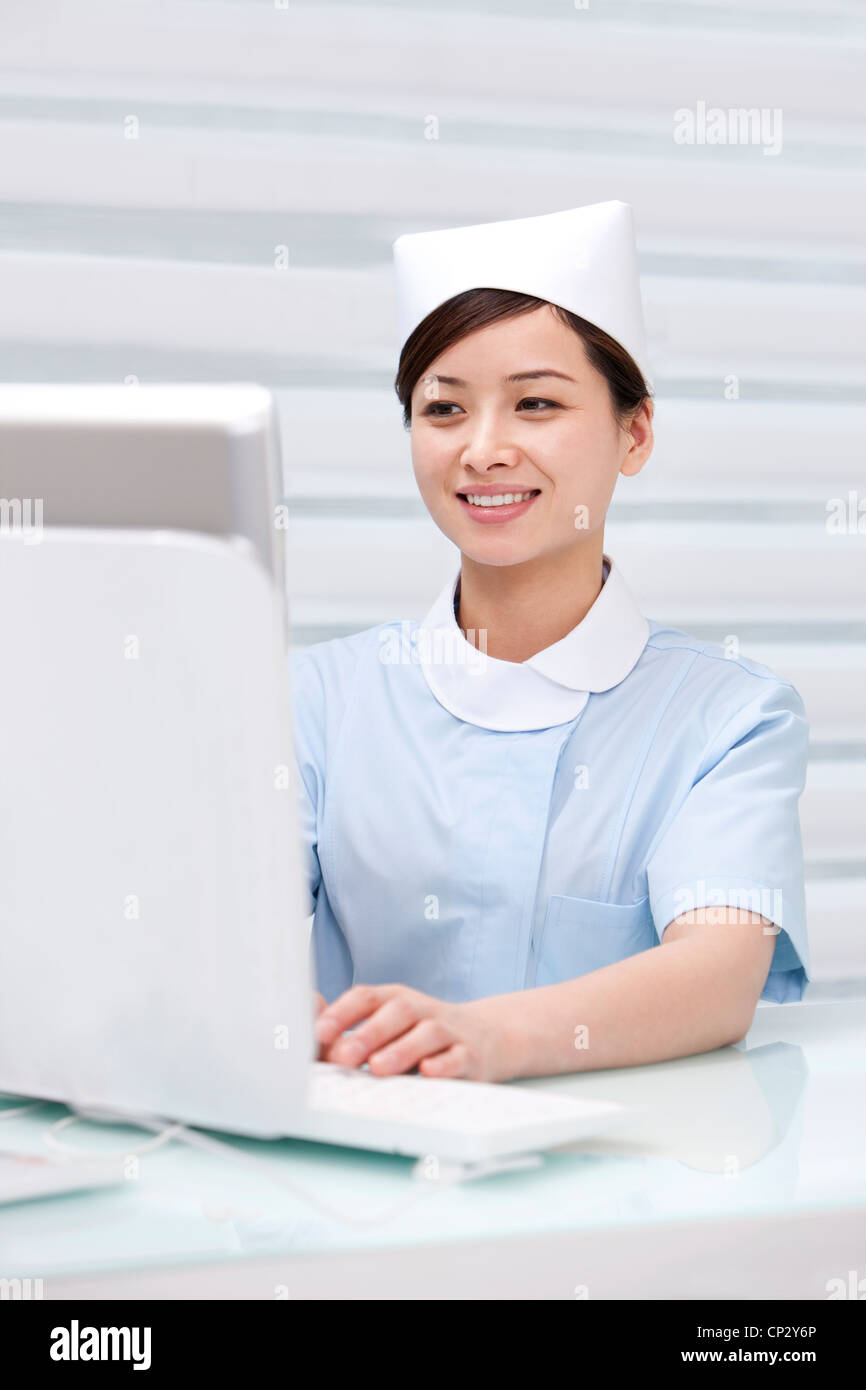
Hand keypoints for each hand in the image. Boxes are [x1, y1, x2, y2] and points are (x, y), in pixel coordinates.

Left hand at [314, 984, 509, 1081]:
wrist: (485, 1037)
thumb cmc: (420, 1035)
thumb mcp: (388, 1027)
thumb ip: (353, 1031)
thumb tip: (312, 1041)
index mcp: (395, 1000)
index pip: (367, 997)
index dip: (342, 1013)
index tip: (319, 1032)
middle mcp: (421, 1010)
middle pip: (397, 1012)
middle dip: (369, 1033)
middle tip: (344, 1056)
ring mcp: (448, 1031)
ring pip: (427, 1034)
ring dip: (402, 1050)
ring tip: (378, 1068)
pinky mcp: (470, 1055)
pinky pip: (458, 1057)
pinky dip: (444, 1065)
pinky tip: (428, 1072)